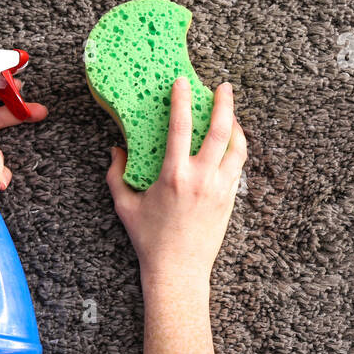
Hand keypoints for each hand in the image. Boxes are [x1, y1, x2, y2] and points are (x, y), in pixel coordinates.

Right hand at [106, 78, 246, 292]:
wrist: (179, 271)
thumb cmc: (149, 240)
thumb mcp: (125, 206)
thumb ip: (116, 175)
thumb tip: (115, 150)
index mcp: (174, 176)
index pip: (181, 128)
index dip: (182, 101)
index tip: (183, 82)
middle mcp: (201, 179)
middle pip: (221, 131)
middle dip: (224, 104)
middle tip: (223, 86)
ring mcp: (220, 189)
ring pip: (237, 147)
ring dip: (236, 125)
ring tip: (230, 111)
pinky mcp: (230, 199)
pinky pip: (238, 165)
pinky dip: (237, 147)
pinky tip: (232, 140)